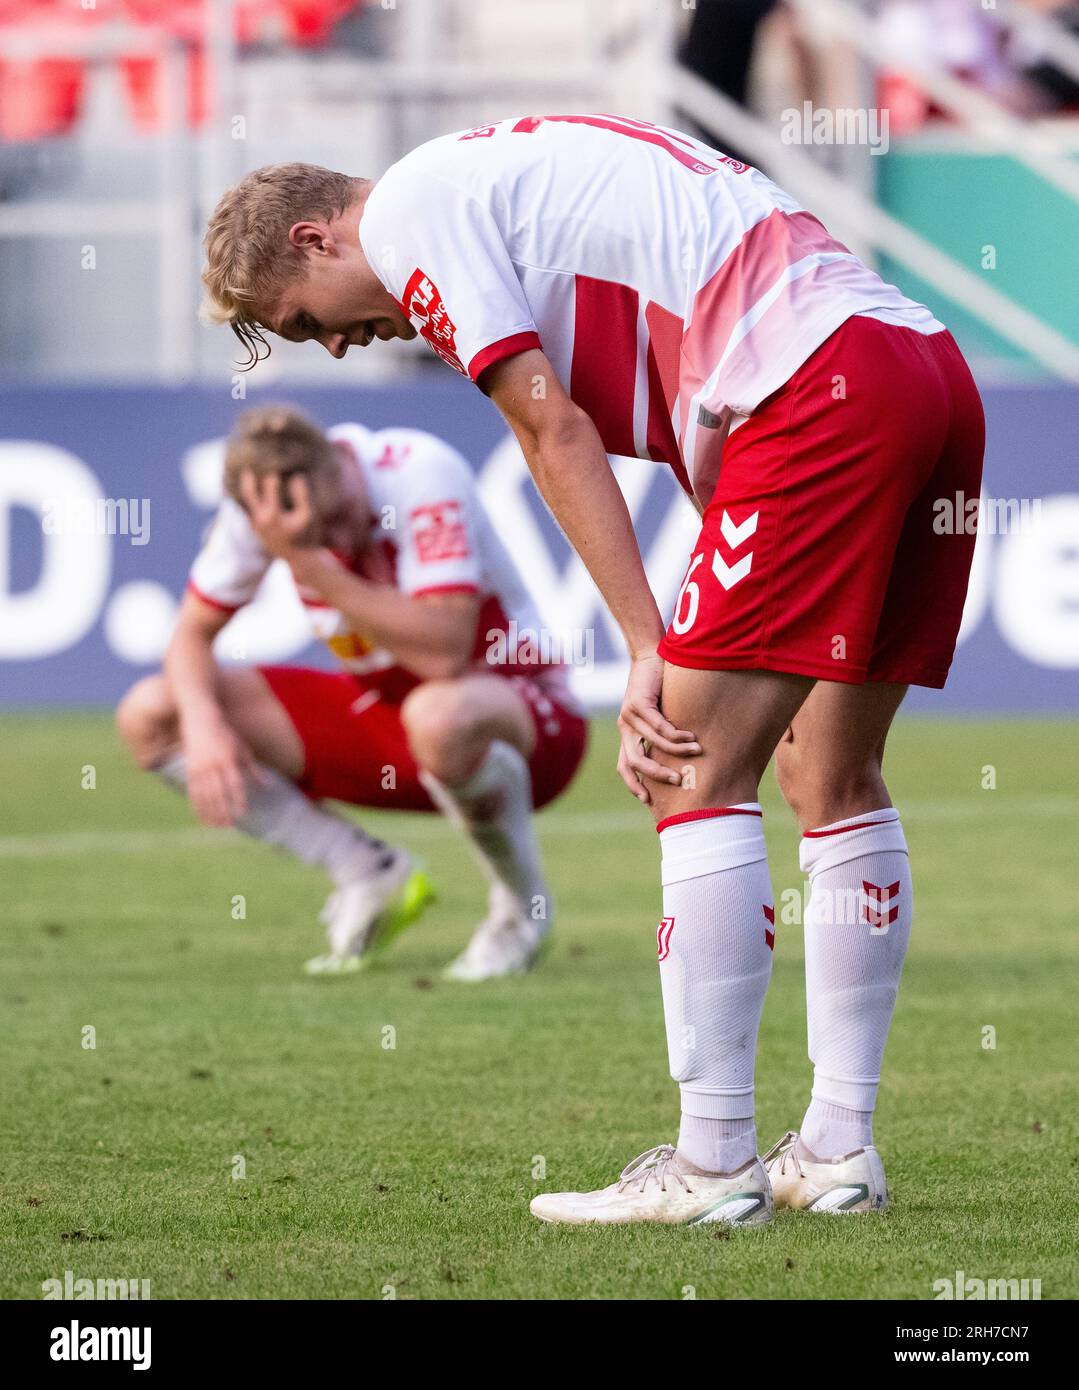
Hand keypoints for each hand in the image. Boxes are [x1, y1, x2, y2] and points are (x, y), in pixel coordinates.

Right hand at [182, 717, 260, 826]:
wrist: (200, 721)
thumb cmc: (226, 735)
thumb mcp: (243, 749)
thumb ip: (253, 769)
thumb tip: (266, 787)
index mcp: (228, 759)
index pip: (235, 783)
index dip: (239, 799)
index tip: (243, 812)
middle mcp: (212, 765)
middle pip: (218, 793)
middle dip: (224, 810)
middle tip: (230, 825)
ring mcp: (199, 768)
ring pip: (204, 795)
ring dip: (211, 812)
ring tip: (218, 825)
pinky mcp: (189, 770)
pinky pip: (193, 792)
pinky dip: (198, 806)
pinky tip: (203, 817)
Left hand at [239, 469, 318, 559]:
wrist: (299, 558)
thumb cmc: (306, 535)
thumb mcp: (309, 515)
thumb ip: (302, 496)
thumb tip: (295, 477)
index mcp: (272, 514)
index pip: (269, 485)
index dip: (274, 474)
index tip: (277, 467)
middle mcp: (260, 519)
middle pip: (249, 492)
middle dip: (249, 477)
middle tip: (249, 463)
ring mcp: (255, 524)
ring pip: (246, 500)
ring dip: (247, 486)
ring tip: (248, 472)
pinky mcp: (255, 528)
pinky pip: (248, 508)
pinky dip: (250, 497)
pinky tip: (253, 487)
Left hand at [617, 652, 700, 803]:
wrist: (650, 656)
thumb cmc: (659, 688)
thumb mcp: (659, 715)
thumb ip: (664, 735)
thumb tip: (685, 757)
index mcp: (627, 734)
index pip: (624, 766)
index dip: (633, 784)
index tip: (647, 800)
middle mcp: (624, 728)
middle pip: (635, 761)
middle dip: (656, 775)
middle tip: (678, 781)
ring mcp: (628, 716)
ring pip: (653, 743)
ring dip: (676, 751)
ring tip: (697, 751)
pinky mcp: (637, 703)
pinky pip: (658, 726)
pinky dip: (675, 734)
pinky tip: (689, 736)